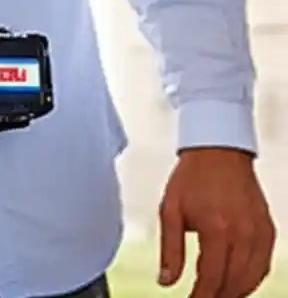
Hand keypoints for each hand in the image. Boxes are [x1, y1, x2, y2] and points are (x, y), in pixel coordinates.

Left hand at [158, 147, 275, 297]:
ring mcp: (260, 232)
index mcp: (217, 230)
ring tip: (216, 296)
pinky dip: (251, 280)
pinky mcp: (269, 230)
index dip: (201, 297)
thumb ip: (170, 250)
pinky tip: (236, 283)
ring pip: (252, 278)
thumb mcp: (170, 212)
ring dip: (235, 292)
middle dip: (217, 297)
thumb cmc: (190, 180)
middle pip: (233, 283)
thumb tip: (166, 283)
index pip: (211, 278)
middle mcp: (243, 234)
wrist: (218, 152)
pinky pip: (264, 265)